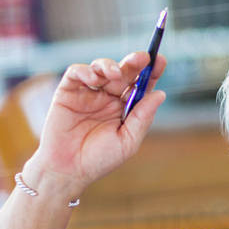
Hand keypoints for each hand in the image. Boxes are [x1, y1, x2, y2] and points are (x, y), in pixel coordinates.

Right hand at [23, 51, 166, 197]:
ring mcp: (89, 93)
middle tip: (143, 57)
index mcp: (125, 108)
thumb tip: (160, 94)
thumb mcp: (127, 141)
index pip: (141, 85)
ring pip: (101, 67)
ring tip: (115, 74)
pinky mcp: (68, 92)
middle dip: (135, 62)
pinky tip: (93, 77)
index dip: (151, 71)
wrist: (67, 171)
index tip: (160, 60)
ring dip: (110, 65)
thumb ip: (142, 117)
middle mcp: (109, 97)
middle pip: (124, 72)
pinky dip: (85, 70)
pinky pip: (76, 72)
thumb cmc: (99, 160)